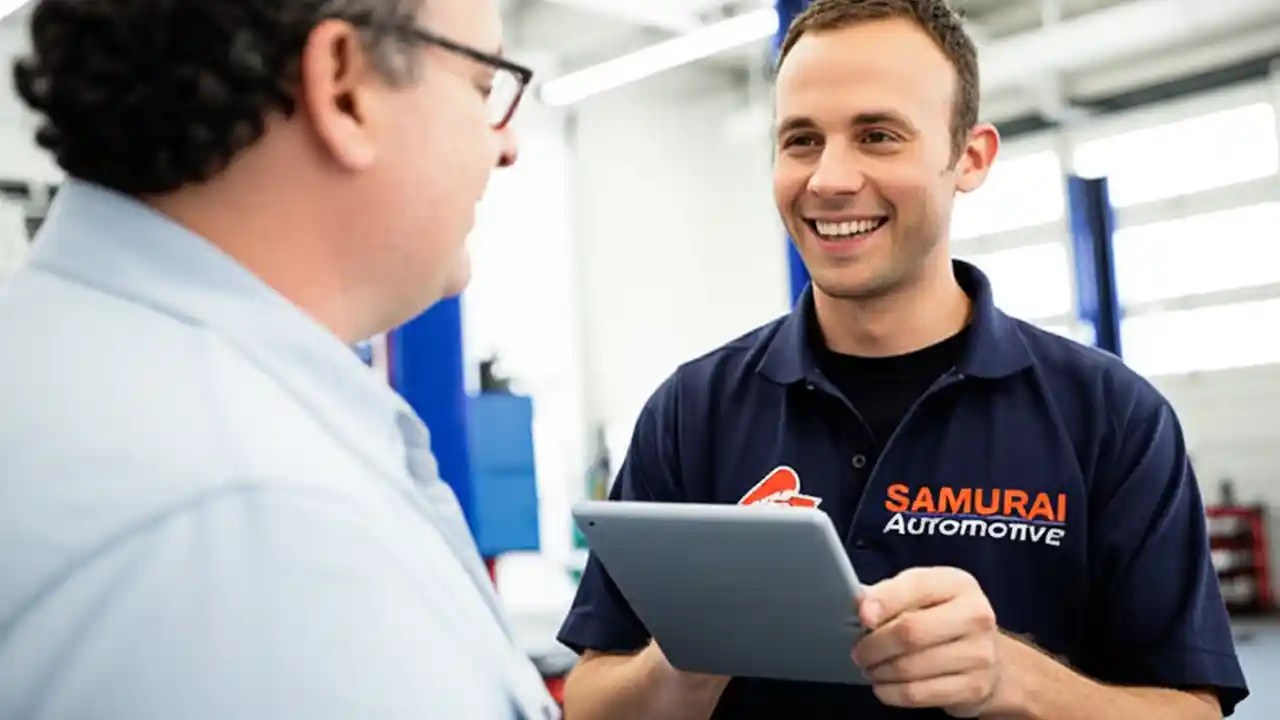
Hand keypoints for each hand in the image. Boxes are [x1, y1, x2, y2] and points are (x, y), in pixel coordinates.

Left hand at [851, 567, 1011, 717]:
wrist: (988, 658)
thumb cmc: (942, 619)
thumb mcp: (922, 594)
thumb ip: (891, 593)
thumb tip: (860, 603)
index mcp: (958, 584)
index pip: (917, 587)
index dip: (884, 601)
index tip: (862, 615)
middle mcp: (975, 616)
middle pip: (910, 632)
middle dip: (874, 645)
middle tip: (859, 652)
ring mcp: (979, 654)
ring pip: (910, 667)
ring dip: (879, 671)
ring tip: (870, 668)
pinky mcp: (974, 688)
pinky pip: (918, 694)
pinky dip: (891, 692)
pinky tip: (883, 686)